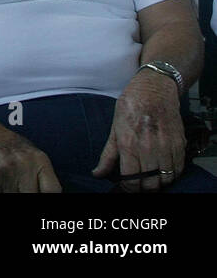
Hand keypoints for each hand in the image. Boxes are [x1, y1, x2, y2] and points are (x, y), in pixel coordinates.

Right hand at [0, 122, 61, 192]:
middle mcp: (24, 165)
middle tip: (26, 190)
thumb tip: (49, 193)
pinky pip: (0, 195)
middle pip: (33, 195)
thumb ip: (42, 175)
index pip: (52, 190)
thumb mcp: (33, 154)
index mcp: (39, 159)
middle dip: (30, 194)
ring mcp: (7, 172)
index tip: (42, 194)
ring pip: (15, 197)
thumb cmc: (11, 145)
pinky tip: (2, 184)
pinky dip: (2, 192)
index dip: (48, 196)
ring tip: (13, 185)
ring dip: (14, 193)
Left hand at [93, 71, 185, 191]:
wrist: (154, 89)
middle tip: (138, 184)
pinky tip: (163, 169)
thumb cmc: (130, 106)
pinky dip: (172, 174)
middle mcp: (149, 147)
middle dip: (143, 188)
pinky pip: (179, 169)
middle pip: (150, 184)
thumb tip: (97, 174)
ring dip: (158, 183)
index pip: (131, 180)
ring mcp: (166, 146)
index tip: (126, 188)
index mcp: (129, 143)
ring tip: (150, 178)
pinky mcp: (179, 144)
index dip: (128, 189)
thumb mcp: (114, 128)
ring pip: (166, 180)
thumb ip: (107, 155)